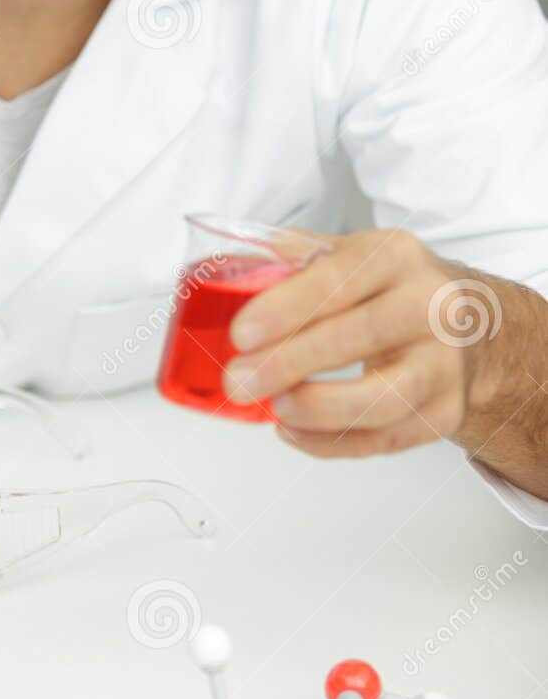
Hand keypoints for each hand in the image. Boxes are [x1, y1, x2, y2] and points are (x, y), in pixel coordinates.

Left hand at [222, 228, 503, 457]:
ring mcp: (445, 362)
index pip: (338, 280)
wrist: (473, 324)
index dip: (286, 309)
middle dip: (288, 363)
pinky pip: (387, 439)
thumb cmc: (392, 288)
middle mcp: (432, 305)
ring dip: (319, 409)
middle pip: (359, 337)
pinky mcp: (446, 410)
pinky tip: (294, 432)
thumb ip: (293, 257)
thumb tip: (224, 269)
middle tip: (238, 380)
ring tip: (274, 410)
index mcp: (396, 256)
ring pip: (383, 398)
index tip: (240, 335)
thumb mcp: (353, 255)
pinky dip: (333, 443)